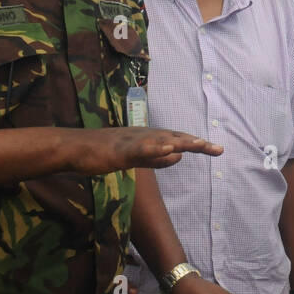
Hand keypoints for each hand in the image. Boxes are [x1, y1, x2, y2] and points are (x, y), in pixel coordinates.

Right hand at [71, 128, 222, 174]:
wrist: (74, 149)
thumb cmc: (102, 153)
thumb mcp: (136, 158)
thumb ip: (157, 158)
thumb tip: (180, 156)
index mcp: (148, 138)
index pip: (178, 140)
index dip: (198, 144)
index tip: (217, 150)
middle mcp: (144, 135)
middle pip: (175, 138)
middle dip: (198, 143)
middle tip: (219, 149)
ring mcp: (132, 141)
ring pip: (161, 140)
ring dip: (182, 141)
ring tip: (202, 144)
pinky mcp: (120, 150)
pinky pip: (140, 149)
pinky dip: (155, 149)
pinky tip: (169, 150)